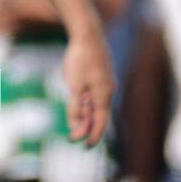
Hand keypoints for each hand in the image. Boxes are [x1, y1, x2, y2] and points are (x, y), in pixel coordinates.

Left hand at [61, 20, 112, 146]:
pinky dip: (87, 103)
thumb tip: (77, 126)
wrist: (88, 34)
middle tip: (72, 137)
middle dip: (86, 127)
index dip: (93, 136)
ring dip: (86, 115)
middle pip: (98, 115)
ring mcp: (106, 83)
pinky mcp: (101, 75)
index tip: (85, 147)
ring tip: (74, 124)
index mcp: (103, 95)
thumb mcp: (74, 85)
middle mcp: (108, 91)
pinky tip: (80, 103)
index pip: (100, 123)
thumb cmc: (80, 59)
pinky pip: (95, 95)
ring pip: (96, 105)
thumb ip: (76, 106)